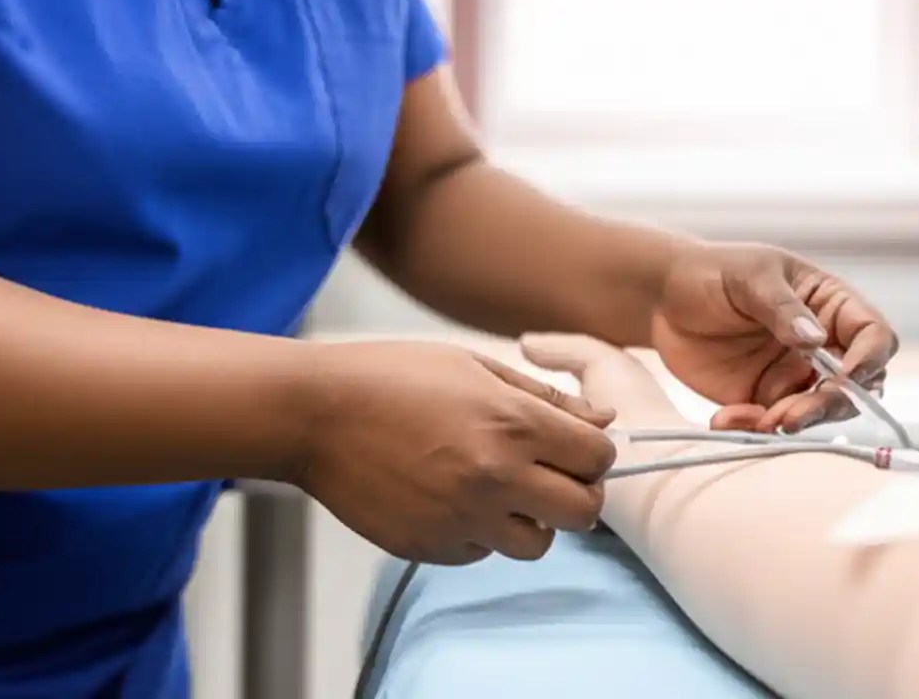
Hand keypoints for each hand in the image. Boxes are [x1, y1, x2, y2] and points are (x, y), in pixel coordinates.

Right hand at [297, 341, 616, 564]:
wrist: (314, 415)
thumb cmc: (390, 377)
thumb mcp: (473, 367)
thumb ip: (545, 397)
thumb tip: (603, 418)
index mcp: (512, 423)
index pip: (599, 457)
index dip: (594, 451)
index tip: (575, 447)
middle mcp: (495, 477)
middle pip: (584, 511)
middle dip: (577, 492)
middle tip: (551, 475)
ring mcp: (463, 517)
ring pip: (538, 543)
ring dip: (532, 520)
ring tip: (500, 489)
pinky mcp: (432, 546)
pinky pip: (483, 551)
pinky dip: (480, 531)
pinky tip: (453, 496)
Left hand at [651, 241, 897, 432]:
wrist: (663, 298)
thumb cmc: (712, 272)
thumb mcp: (750, 277)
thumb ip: (783, 308)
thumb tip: (816, 340)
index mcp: (830, 305)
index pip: (873, 335)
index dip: (869, 359)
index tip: (845, 376)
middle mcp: (821, 346)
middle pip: (852, 386)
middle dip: (828, 404)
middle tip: (792, 415)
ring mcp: (793, 375)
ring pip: (815, 412)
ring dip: (793, 423)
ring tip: (761, 422)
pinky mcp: (761, 398)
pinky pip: (769, 423)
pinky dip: (753, 428)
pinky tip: (723, 419)